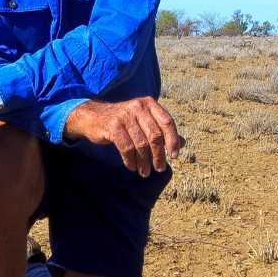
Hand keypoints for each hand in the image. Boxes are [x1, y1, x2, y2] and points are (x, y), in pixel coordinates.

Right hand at [64, 97, 186, 175]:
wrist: (94, 117)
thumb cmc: (124, 121)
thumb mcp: (144, 122)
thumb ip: (162, 130)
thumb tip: (183, 143)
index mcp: (149, 104)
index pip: (167, 122)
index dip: (173, 141)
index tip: (174, 156)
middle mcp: (138, 107)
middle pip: (155, 136)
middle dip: (159, 155)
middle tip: (159, 168)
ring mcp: (125, 116)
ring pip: (141, 144)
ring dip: (144, 162)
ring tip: (144, 172)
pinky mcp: (113, 126)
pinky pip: (127, 148)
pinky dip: (131, 160)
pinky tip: (132, 166)